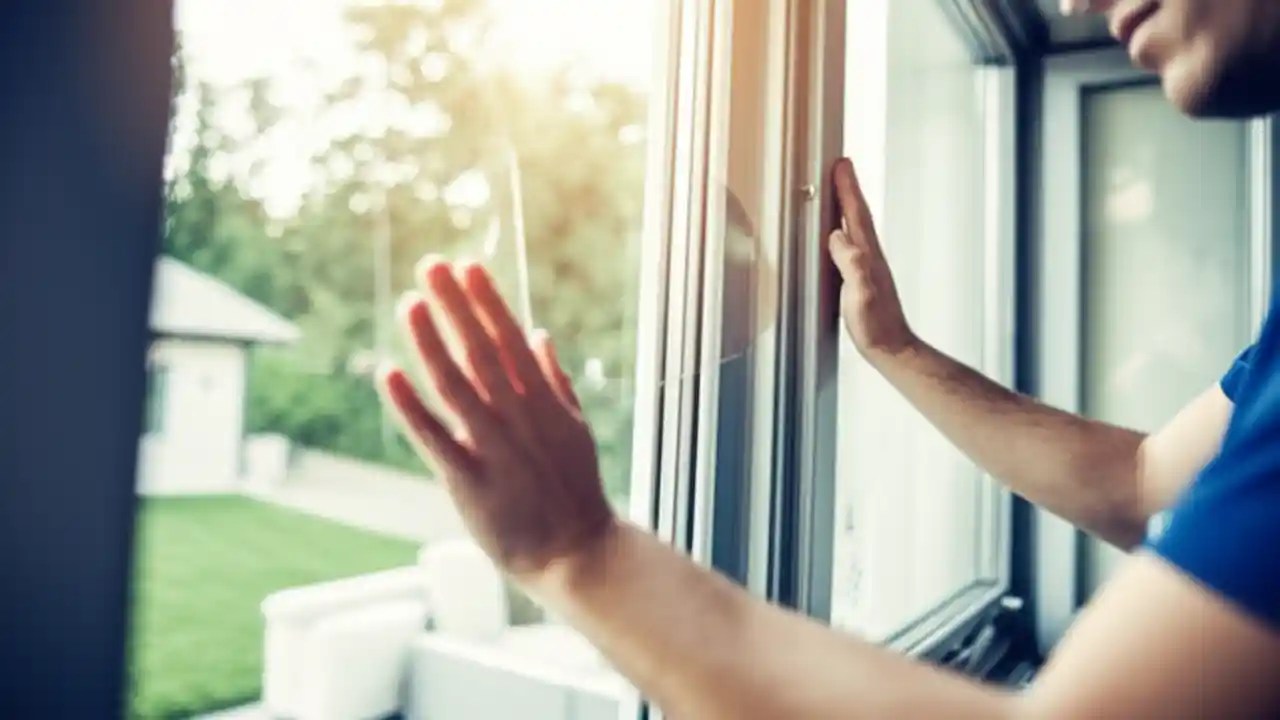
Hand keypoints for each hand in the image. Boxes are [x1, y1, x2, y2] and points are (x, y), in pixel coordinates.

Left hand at [376, 258, 615, 582]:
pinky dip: (411, 406)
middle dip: (456, 306)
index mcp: (543, 402)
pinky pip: (435, 438)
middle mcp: (519, 418)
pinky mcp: (470, 482)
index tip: (468, 266)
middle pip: (481, 351)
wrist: (578, 555)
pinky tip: (389, 374)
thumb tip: (540, 333)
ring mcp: (494, 448)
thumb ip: (556, 381)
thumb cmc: (575, 493)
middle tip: (432, 265)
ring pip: (457, 385)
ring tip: (410, 303)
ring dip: (431, 342)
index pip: (511, 341)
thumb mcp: (575, 429)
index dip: (487, 302)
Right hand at [829, 158, 915, 359]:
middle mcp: (870, 256)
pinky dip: (846, 229)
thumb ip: (852, 265)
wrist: (890, 347)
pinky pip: (852, 243)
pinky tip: (841, 233)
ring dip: (848, 205)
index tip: (841, 165)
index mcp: (867, 256)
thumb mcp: (860, 295)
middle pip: (858, 214)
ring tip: (840, 190)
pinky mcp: (864, 278)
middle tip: (841, 167)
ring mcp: (869, 266)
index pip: (854, 215)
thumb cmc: (875, 327)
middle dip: (848, 189)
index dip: (847, 189)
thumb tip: (837, 237)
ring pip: (856, 227)